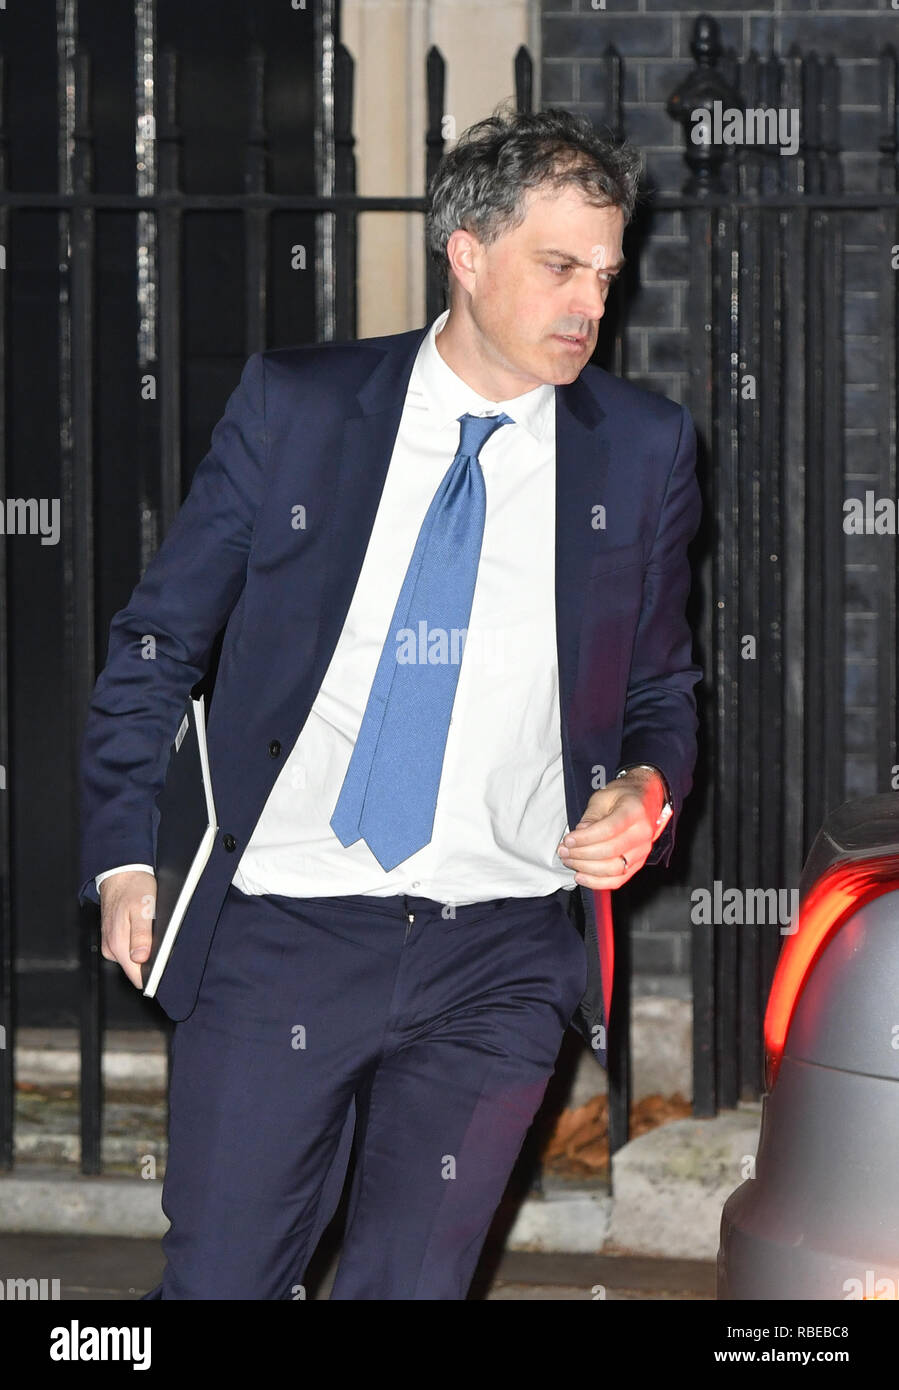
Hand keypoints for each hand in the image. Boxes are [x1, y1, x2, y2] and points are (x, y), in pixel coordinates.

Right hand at [99, 870, 156, 988]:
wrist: (120, 873)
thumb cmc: (133, 887)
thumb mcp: (143, 908)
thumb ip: (141, 935)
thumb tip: (141, 958)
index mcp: (118, 943)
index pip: (136, 976)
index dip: (153, 976)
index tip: (166, 968)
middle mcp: (111, 948)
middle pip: (136, 970)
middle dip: (152, 962)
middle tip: (164, 943)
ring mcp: (111, 945)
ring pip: (133, 961)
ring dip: (147, 952)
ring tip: (155, 933)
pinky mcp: (114, 940)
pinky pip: (130, 950)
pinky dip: (141, 944)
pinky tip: (147, 931)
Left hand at [556, 768, 666, 889]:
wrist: (648, 799)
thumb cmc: (624, 796)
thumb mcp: (603, 797)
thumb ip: (591, 816)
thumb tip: (580, 834)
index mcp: (634, 811)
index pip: (608, 830)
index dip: (585, 838)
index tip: (568, 840)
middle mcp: (642, 833)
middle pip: (610, 851)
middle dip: (581, 854)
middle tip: (563, 851)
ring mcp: (643, 851)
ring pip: (614, 869)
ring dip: (587, 868)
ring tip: (569, 860)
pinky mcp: (638, 863)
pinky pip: (618, 880)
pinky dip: (598, 883)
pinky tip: (581, 876)